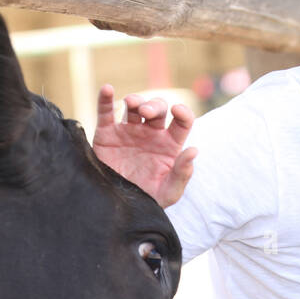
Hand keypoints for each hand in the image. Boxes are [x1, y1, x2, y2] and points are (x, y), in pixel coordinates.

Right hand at [92, 84, 196, 207]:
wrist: (117, 209)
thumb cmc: (148, 200)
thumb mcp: (169, 192)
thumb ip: (182, 173)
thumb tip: (194, 150)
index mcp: (169, 144)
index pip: (182, 122)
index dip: (183, 112)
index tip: (177, 111)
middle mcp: (151, 133)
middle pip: (157, 109)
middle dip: (154, 105)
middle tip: (146, 112)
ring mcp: (129, 131)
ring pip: (134, 106)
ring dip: (134, 100)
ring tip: (131, 104)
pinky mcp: (107, 134)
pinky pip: (106, 112)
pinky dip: (105, 98)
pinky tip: (107, 89)